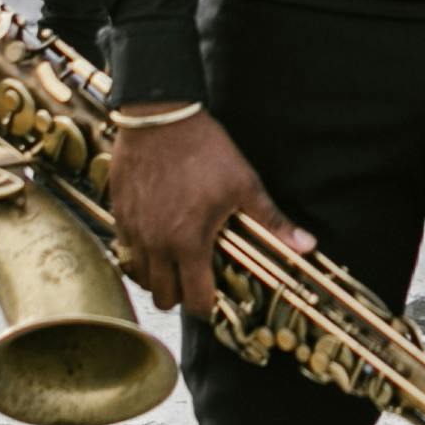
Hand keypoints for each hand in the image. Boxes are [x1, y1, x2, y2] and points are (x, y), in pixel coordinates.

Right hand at [111, 110, 311, 326]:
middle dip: (180, 297)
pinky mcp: (118, 215)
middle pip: (163, 299)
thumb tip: (306, 245)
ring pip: (141, 278)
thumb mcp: (244, 184)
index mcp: (189, 243)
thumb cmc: (204, 149)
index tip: (215, 299)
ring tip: (175, 262)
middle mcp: (156, 244)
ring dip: (158, 278)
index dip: (208, 306)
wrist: (159, 117)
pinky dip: (139, 255)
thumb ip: (272, 221)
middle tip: (194, 280)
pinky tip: (155, 239)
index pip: (195, 300)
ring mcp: (133, 231)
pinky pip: (125, 252)